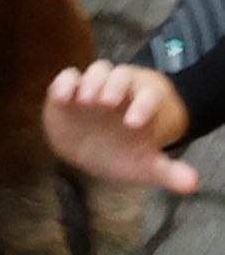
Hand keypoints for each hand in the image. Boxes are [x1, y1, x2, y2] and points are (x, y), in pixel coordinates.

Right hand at [45, 60, 198, 194]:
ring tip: (86, 100)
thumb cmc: (121, 154)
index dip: (143, 106)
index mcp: (141, 106)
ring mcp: (93, 89)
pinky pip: (68, 77)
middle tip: (107, 102)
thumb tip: (192, 184)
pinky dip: (65, 83)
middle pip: (122, 75)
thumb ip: (168, 171)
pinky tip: (63, 98)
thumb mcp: (145, 165)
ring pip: (97, 70)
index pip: (148, 97)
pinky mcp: (68, 91)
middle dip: (115, 85)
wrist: (91, 153)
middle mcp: (118, 93)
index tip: (134, 125)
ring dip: (92, 81)